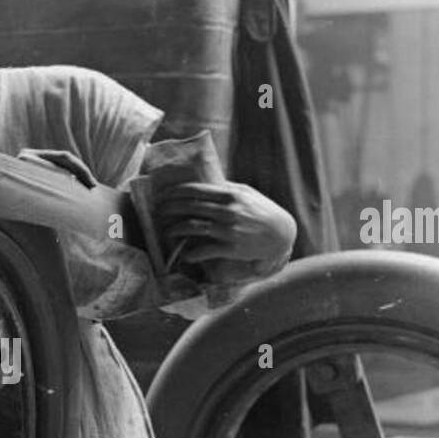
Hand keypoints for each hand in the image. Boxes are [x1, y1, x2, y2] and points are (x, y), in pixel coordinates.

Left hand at [154, 182, 295, 283]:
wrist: (281, 235)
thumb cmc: (263, 212)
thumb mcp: (248, 194)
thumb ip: (227, 188)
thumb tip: (207, 182)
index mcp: (229, 194)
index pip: (194, 190)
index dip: (174, 193)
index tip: (162, 196)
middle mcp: (227, 210)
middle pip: (189, 208)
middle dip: (168, 210)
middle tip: (158, 213)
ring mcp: (228, 230)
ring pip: (192, 228)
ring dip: (174, 230)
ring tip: (166, 233)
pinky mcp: (231, 248)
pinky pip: (204, 250)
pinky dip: (190, 253)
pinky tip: (184, 255)